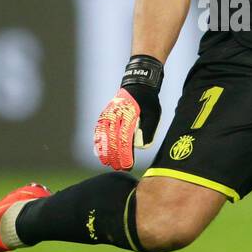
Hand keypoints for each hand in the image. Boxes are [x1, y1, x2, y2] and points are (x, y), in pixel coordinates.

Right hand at [94, 56, 162, 170]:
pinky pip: (99, 129)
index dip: (125, 154)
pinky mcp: (105, 113)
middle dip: (115, 156)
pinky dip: (98, 140)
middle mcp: (117, 115)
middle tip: (119, 168)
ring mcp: (109, 113)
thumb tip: (141, 146)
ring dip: (104, 151)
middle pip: (113, 140)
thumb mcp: (154, 113)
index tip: (127, 165)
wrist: (138, 84)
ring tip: (107, 163)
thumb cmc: (148, 101)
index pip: (125, 139)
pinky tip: (98, 151)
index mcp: (130, 115)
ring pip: (103, 136)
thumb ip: (148, 129)